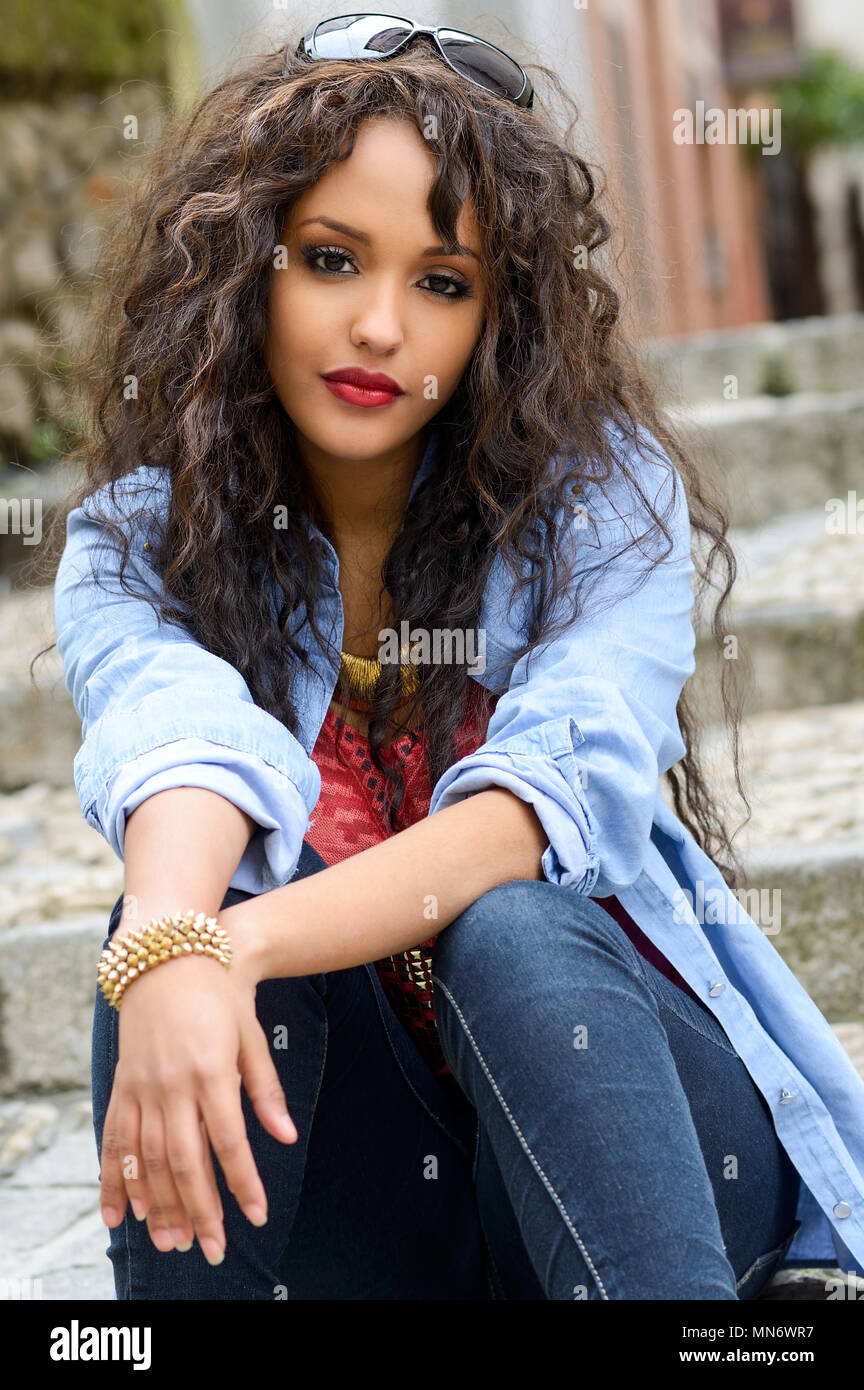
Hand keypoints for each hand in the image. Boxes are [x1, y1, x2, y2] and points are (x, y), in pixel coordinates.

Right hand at [99, 923, 296, 1263]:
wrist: (167, 957)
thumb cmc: (219, 995)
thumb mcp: (251, 1035)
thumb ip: (265, 1089)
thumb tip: (286, 1137)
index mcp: (212, 1071)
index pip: (230, 1141)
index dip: (243, 1182)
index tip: (256, 1215)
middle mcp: (173, 1084)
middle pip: (186, 1161)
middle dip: (201, 1209)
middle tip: (212, 1248)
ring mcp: (142, 1086)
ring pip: (149, 1159)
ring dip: (160, 1205)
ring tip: (173, 1242)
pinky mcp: (122, 1085)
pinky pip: (115, 1141)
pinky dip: (116, 1180)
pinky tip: (120, 1214)